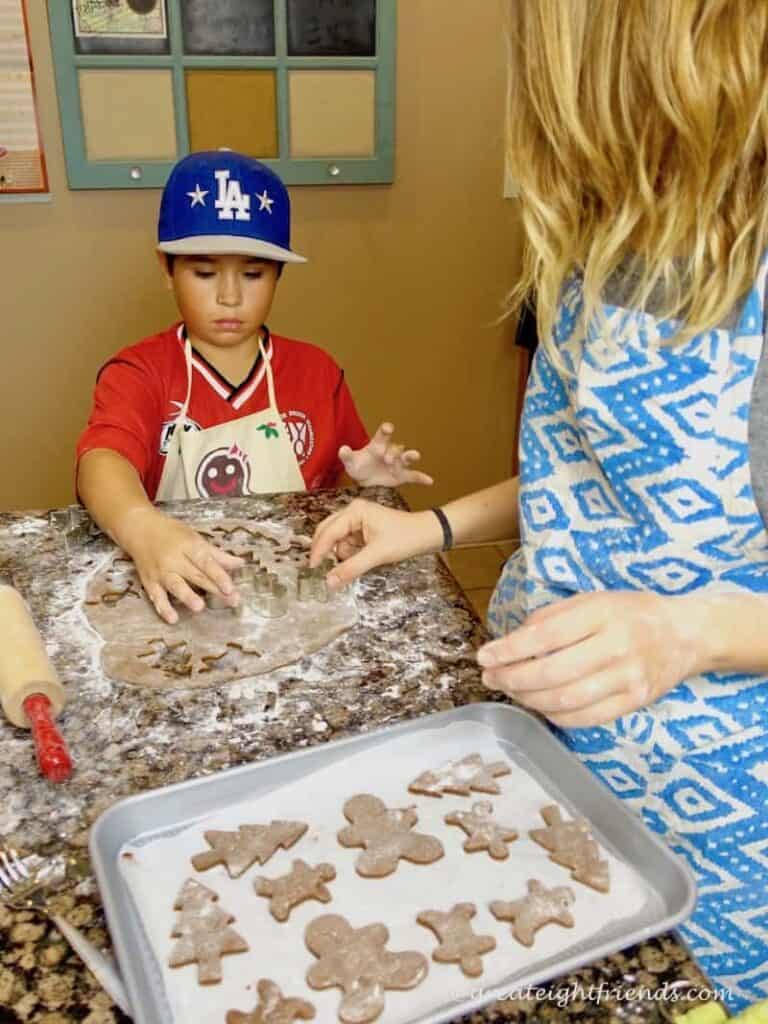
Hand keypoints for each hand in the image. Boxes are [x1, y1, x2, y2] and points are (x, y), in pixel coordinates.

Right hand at [118, 508, 243, 624]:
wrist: (140, 529)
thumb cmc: (172, 534)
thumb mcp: (195, 539)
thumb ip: (216, 554)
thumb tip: (239, 564)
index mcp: (188, 546)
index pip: (206, 562)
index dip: (219, 575)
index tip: (231, 587)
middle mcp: (174, 559)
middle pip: (196, 575)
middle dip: (214, 589)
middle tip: (231, 601)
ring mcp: (161, 572)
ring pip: (175, 585)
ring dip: (187, 596)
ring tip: (199, 607)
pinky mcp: (150, 582)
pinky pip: (156, 596)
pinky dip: (163, 608)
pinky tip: (173, 619)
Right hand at [310, 498, 442, 588]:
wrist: (428, 534)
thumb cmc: (405, 538)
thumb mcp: (377, 555)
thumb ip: (351, 568)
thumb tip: (329, 582)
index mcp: (354, 511)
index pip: (328, 532)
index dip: (319, 551)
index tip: (312, 568)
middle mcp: (353, 511)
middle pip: (328, 532)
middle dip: (328, 551)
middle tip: (324, 570)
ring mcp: (357, 519)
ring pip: (337, 539)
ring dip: (342, 553)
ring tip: (360, 560)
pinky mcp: (363, 528)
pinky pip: (347, 542)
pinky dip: (350, 553)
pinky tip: (362, 557)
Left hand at [339, 423, 433, 486]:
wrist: (366, 481)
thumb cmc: (359, 467)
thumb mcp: (351, 463)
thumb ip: (347, 456)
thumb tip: (342, 449)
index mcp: (378, 446)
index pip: (382, 435)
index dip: (386, 430)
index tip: (388, 428)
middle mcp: (390, 452)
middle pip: (396, 448)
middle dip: (393, 452)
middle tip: (388, 459)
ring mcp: (398, 464)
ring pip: (407, 458)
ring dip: (410, 456)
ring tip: (415, 455)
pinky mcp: (402, 476)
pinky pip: (414, 476)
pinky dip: (421, 478)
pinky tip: (429, 481)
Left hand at [477, 591, 706, 726]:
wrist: (685, 634)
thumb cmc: (631, 612)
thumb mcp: (592, 600)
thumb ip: (552, 617)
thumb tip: (512, 641)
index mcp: (602, 614)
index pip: (545, 636)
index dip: (510, 650)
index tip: (485, 656)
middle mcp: (617, 647)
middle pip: (552, 673)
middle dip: (512, 678)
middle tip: (491, 677)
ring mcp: (627, 679)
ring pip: (565, 701)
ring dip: (528, 699)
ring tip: (510, 690)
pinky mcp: (633, 703)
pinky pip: (584, 718)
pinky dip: (554, 716)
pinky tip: (539, 704)